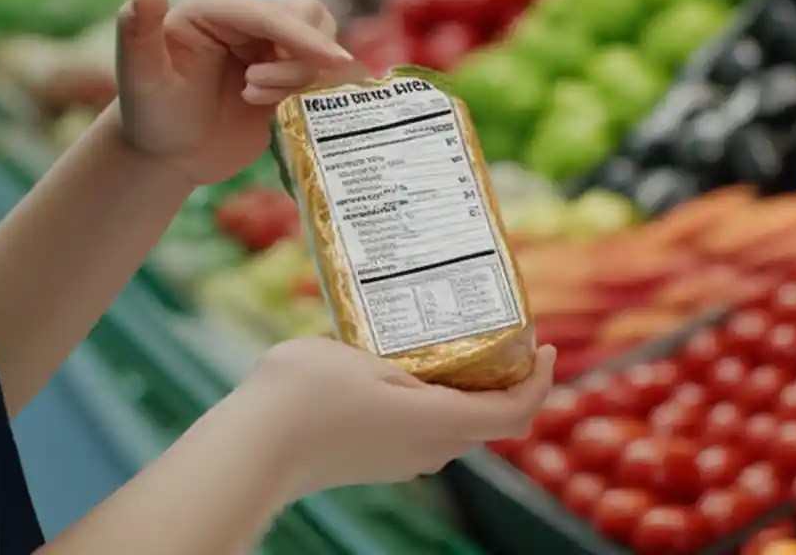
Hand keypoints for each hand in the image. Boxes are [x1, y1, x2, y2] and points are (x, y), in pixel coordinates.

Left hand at [111, 0, 356, 185]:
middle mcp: (244, 19)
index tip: (334, 62)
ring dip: (299, 75)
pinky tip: (271, 107)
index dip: (303, 36)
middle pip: (305, 15)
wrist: (169, 156)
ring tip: (255, 98)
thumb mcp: (139, 79)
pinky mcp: (285, 71)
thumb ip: (137, 33)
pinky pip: (319, 70)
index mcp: (213, 8)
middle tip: (255, 91)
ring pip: (318, 41)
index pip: (269, 14)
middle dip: (298, 58)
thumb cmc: (149, 117)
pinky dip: (307, 88)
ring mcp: (268, 45)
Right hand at [238, 338, 555, 494]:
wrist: (252, 450)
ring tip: (450, 343)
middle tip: (497, 333)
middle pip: (491, 418)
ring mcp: (405, 461)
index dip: (540, 380)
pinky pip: (428, 431)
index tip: (543, 347)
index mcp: (439, 422)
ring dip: (468, 390)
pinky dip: (436, 402)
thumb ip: (397, 351)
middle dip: (505, 379)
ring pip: (458, 425)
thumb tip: (414, 347)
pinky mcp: (381, 462)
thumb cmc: (304, 394)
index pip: (517, 412)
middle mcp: (431, 450)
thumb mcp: (358, 353)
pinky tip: (407, 369)